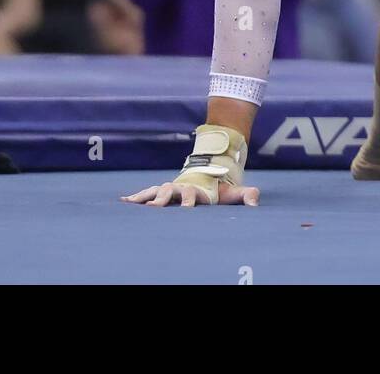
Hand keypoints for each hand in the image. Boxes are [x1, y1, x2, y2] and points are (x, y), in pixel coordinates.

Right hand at [121, 179, 259, 207]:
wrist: (208, 170)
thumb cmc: (220, 187)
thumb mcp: (233, 191)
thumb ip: (245, 195)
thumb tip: (255, 200)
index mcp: (197, 190)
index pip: (192, 195)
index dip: (189, 201)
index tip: (187, 209)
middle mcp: (181, 187)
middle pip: (170, 191)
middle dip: (163, 199)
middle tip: (156, 207)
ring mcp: (171, 188)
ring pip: (156, 191)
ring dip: (146, 197)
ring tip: (134, 204)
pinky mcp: (163, 191)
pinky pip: (147, 193)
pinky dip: (137, 197)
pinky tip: (124, 202)